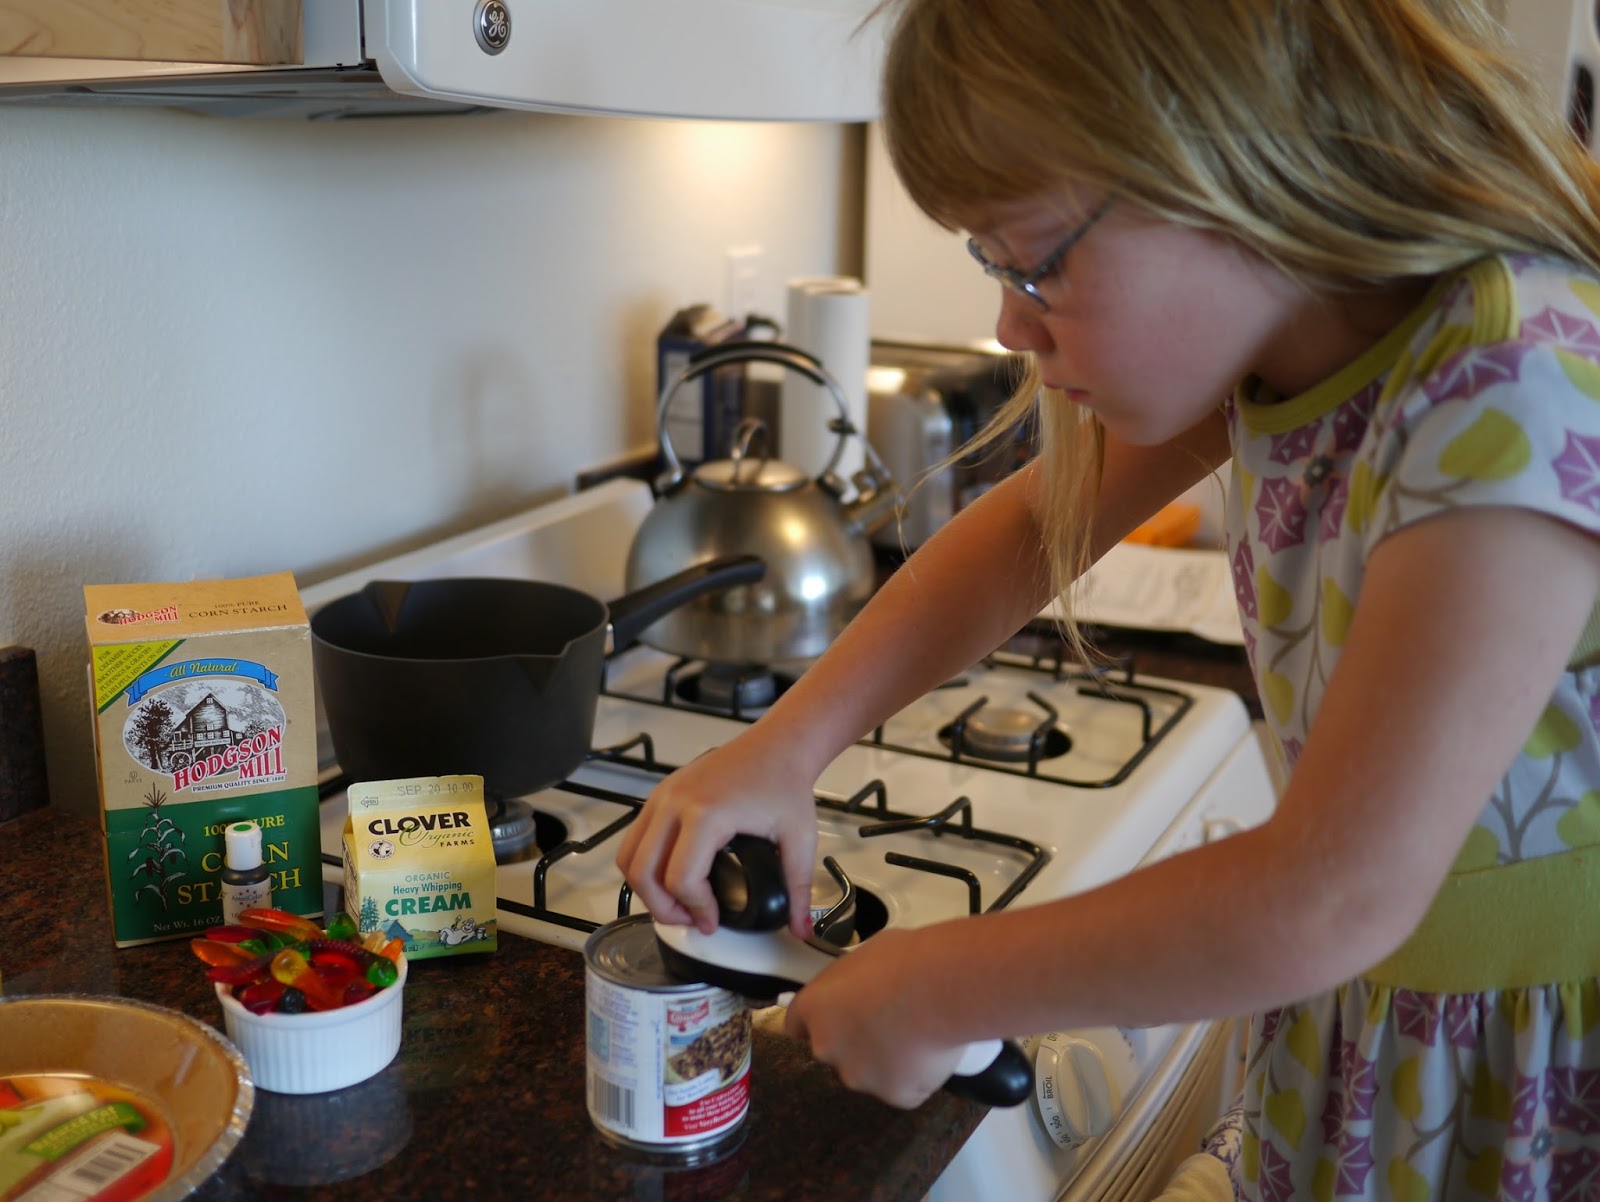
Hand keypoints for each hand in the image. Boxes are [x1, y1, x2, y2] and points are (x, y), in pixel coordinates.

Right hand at [616, 722, 819, 935]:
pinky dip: (645, 864)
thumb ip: (800, 889)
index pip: (681, 879)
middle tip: (688, 920)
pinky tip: (671, 875)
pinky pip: (636, 837)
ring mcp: (663, 794)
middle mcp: (675, 802)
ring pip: (629, 855)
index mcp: (706, 813)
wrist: (777, 744)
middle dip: (662, 907)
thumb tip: (800, 928)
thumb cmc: (785, 782)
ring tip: (677, 902)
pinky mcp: (661, 793)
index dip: (696, 910)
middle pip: (642, 872)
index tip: (713, 921)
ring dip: (646, 888)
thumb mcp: (800, 839)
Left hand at [784, 926, 965, 1108]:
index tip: (838, 1016)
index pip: (797, 1024)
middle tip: (888, 1021)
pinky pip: (902, 1087)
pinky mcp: (893, 1095)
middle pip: (834, 1050)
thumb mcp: (864, 957)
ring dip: (885, 1060)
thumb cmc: (903, 960)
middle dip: (854, 1041)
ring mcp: (858, 1076)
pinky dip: (914, 1075)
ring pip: (868, 1072)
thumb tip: (861, 990)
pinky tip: (931, 1051)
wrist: (939, 989)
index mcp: (814, 1008)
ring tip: (918, 1033)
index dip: (820, 1020)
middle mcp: (827, 1048)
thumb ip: (850, 984)